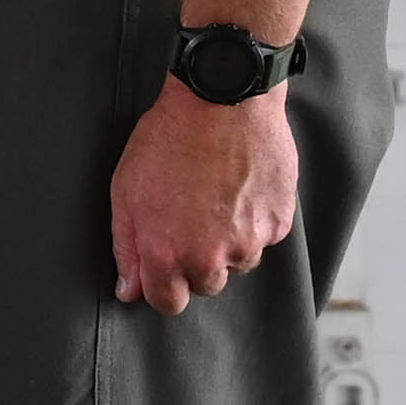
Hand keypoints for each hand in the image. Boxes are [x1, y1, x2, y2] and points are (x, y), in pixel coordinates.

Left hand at [109, 82, 298, 314]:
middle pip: (206, 285)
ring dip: (228, 241)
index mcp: (168, 253)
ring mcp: (249, 241)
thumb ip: (127, 248)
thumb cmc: (169, 141)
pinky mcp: (279, 222)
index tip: (165, 269)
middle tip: (190, 219)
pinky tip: (241, 188)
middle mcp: (210, 256)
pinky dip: (255, 220)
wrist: (222, 101)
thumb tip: (128, 290)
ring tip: (217, 197)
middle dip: (196, 262)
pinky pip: (265, 236)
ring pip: (239, 261)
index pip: (169, 302)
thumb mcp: (126, 191)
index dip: (164, 287)